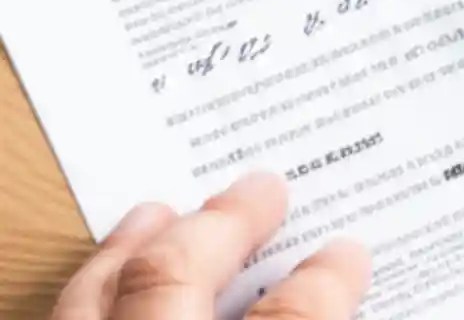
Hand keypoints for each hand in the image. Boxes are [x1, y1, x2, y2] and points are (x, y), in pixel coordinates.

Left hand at [51, 172, 369, 319]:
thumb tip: (347, 304)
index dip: (326, 283)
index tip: (347, 253)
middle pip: (176, 279)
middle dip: (223, 225)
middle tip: (264, 188)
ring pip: (93, 300)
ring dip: (131, 249)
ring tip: (160, 210)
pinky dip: (87, 292)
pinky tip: (102, 282)